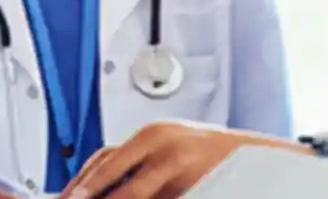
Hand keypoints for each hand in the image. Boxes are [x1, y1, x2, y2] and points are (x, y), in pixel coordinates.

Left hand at [59, 121, 301, 198]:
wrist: (262, 159)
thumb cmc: (212, 158)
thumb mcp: (170, 153)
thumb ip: (139, 166)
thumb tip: (101, 188)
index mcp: (152, 135)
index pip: (105, 157)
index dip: (82, 179)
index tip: (65, 197)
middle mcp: (161, 144)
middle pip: (110, 170)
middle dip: (88, 191)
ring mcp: (177, 165)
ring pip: (131, 191)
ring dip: (112, 198)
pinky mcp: (192, 184)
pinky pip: (155, 198)